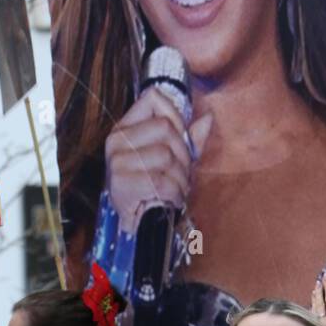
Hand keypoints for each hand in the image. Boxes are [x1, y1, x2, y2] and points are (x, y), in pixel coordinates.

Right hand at [104, 90, 212, 233]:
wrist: (138, 228)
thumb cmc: (155, 191)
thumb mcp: (173, 161)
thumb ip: (189, 139)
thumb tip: (208, 118)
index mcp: (125, 128)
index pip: (153, 98)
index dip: (176, 116)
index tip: (182, 139)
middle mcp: (117, 140)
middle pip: (166, 128)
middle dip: (184, 155)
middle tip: (183, 175)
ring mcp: (116, 162)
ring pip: (166, 155)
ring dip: (180, 178)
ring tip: (177, 190)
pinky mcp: (121, 184)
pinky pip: (161, 180)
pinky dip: (174, 194)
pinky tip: (172, 200)